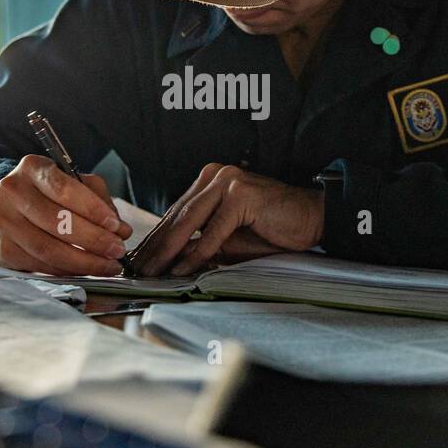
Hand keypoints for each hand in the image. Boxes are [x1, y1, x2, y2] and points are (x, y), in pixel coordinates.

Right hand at [0, 154, 131, 275]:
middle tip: (117, 250)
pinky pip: (40, 265)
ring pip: (48, 249)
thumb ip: (99, 201)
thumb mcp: (75, 183)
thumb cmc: (49, 193)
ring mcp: (3, 222)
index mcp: (32, 168)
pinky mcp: (2, 249)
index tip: (115, 226)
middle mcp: (12, 192)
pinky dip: (68, 270)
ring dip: (84, 261)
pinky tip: (86, 270)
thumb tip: (120, 230)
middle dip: (94, 240)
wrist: (11, 207)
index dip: (92, 209)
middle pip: (57, 222)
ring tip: (108, 265)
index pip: (64, 189)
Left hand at [133, 164, 323, 276]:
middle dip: (155, 247)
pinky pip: (212, 231)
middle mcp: (215, 176)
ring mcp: (228, 182)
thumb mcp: (228, 240)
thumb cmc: (271, 229)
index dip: (155, 238)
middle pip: (177, 216)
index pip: (175, 213)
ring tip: (151, 272)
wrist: (311, 219)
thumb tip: (168, 261)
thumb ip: (198, 244)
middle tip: (136, 270)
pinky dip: (196, 253)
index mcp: (209, 181)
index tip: (138, 260)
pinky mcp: (241, 195)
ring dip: (167, 251)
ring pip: (189, 222)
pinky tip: (182, 269)